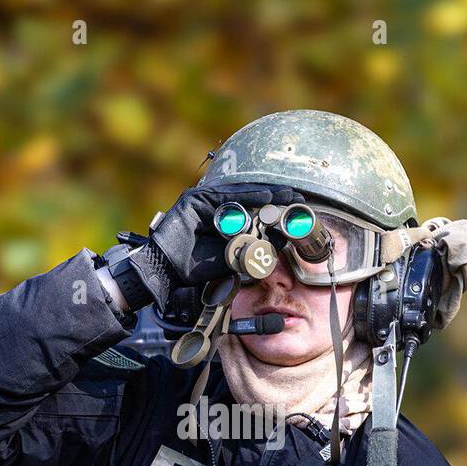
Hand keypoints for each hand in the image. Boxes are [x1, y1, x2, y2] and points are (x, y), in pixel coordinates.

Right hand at [127, 183, 302, 310]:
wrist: (168, 270)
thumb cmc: (196, 267)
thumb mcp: (233, 257)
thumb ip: (254, 248)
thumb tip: (281, 239)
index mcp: (225, 222)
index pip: (254, 212)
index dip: (276, 210)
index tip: (298, 211)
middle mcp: (216, 209)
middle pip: (250, 199)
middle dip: (276, 199)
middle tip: (299, 199)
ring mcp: (205, 202)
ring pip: (241, 195)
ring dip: (267, 195)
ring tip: (288, 196)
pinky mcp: (195, 199)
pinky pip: (226, 195)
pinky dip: (247, 195)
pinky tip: (267, 197)